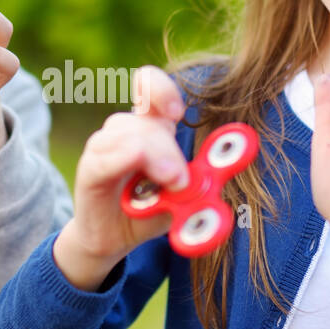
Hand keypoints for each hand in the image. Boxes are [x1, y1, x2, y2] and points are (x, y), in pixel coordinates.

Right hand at [52, 66, 189, 290]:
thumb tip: (240, 155)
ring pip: (132, 136)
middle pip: (149, 123)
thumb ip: (206, 177)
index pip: (149, 87)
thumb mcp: (184, 196)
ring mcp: (103, 147)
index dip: (161, 91)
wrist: (112, 240)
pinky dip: (124, 160)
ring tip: (169, 186)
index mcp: (149, 128)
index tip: (176, 112)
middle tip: (182, 180)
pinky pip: (106, 157)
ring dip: (156, 158)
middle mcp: (123, 130)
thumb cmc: (147, 211)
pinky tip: (135, 173)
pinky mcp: (89, 169)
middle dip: (170, 150)